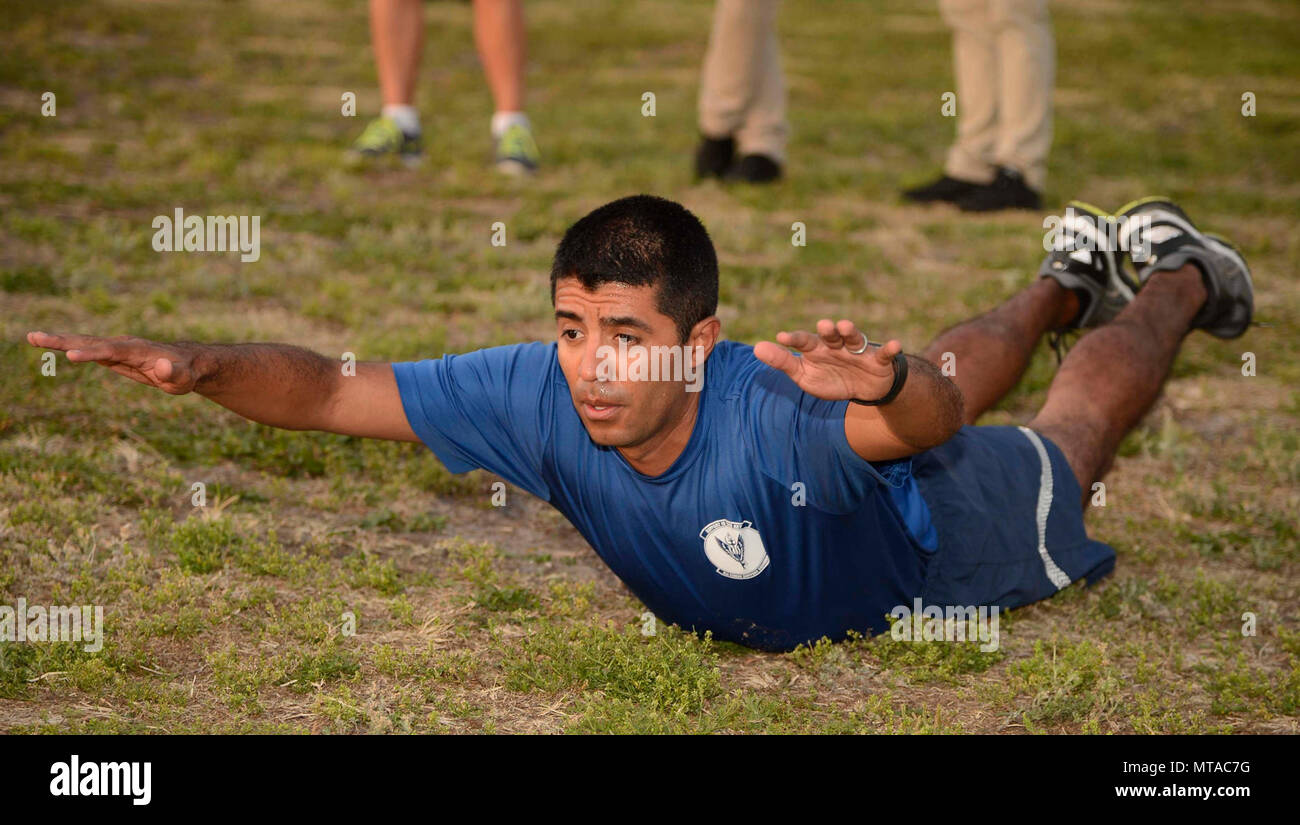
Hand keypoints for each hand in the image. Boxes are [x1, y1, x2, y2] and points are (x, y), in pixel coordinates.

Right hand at [26, 331, 200, 394]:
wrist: (188, 364)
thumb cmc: (186, 373)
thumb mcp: (184, 378)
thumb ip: (173, 373)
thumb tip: (162, 366)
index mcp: (138, 350)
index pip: (112, 351)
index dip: (92, 353)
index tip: (71, 355)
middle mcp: (124, 344)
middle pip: (90, 341)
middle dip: (63, 340)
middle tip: (35, 337)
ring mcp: (117, 348)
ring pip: (84, 342)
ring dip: (58, 340)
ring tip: (31, 337)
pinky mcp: (112, 354)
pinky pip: (86, 348)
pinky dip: (67, 345)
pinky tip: (49, 344)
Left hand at [753, 319, 901, 401]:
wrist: (863, 390)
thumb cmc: (830, 378)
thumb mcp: (805, 375)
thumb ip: (783, 363)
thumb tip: (757, 348)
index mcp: (818, 349)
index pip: (804, 341)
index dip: (795, 339)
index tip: (782, 337)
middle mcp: (837, 345)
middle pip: (831, 335)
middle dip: (827, 330)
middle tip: (822, 326)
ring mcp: (858, 351)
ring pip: (854, 338)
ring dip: (851, 332)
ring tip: (845, 327)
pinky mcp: (879, 360)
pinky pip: (885, 353)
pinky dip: (890, 349)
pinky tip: (894, 344)